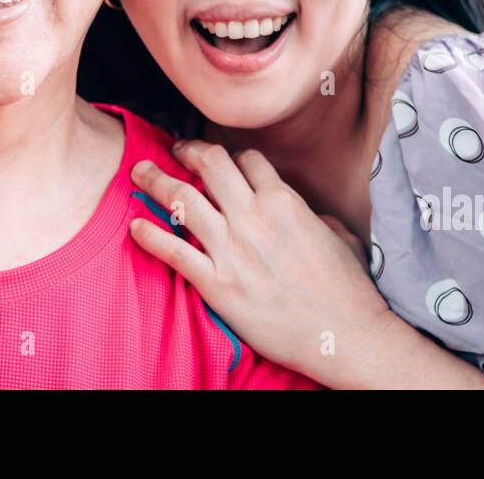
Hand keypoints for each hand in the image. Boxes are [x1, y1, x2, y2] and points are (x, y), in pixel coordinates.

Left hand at [128, 139, 393, 387]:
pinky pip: (172, 251)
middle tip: (175, 149)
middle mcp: (253, 218)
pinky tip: (135, 226)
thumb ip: (315, 217)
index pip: (247, 159)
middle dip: (187, 149)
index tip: (219, 159)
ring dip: (155, 181)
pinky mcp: (216, 284)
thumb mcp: (341, 236)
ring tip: (140, 173)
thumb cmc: (348, 290)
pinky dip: (149, 235)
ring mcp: (232, 250)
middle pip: (209, 163)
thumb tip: (305, 214)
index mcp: (284, 201)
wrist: (344, 336)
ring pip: (182, 199)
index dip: (231, 155)